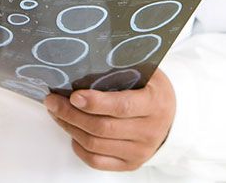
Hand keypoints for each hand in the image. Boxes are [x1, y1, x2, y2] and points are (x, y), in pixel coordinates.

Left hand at [45, 67, 176, 170]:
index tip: (74, 96)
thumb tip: (87, 60)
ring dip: (70, 128)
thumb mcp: (147, 73)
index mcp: (155, 104)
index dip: (95, 103)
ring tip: (57, 113)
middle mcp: (149, 131)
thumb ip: (124, 69)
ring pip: (95, 145)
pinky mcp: (130, 164)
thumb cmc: (153, 90)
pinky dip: (79, 146)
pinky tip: (72, 131)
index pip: (122, 106)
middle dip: (71, 114)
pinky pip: (96, 161)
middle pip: (102, 128)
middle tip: (53, 101)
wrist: (172, 118)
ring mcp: (139, 151)